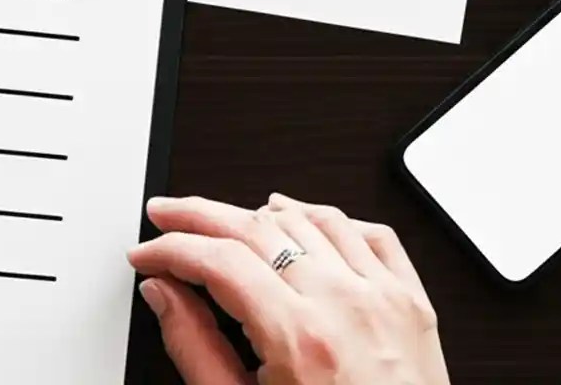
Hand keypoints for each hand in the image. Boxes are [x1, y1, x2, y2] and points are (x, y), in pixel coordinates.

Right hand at [129, 194, 447, 384]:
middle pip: (258, 227)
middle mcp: (346, 307)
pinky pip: (371, 235)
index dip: (172, 247)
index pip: (219, 260)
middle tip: (168, 215)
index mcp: (301, 339)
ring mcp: (385, 300)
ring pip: (313, 219)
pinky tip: (305, 224)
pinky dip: (330, 220)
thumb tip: (164, 295)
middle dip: (201, 214)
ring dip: (261, 211)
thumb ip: (196, 349)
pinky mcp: (412, 303)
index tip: (148, 253)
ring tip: (228, 218)